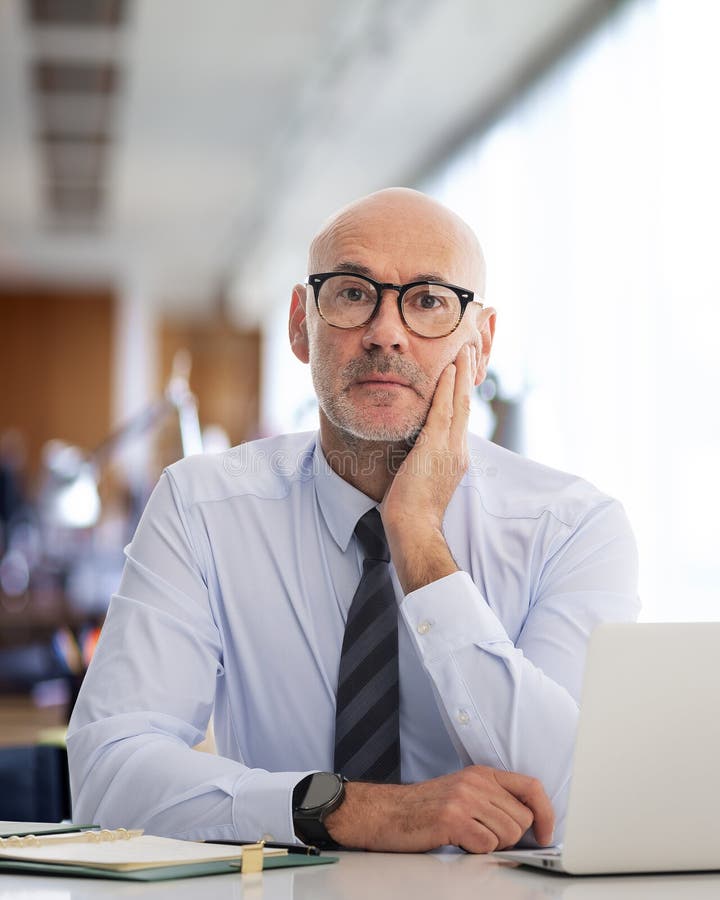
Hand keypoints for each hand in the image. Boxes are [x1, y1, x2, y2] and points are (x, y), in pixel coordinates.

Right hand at [325, 765, 554, 852]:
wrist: (386, 812)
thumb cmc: (423, 809)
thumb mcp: (462, 793)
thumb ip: (492, 801)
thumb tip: (528, 826)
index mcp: (481, 774)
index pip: (530, 787)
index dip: (545, 813)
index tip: (544, 834)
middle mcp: (475, 782)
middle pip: (521, 819)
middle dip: (509, 837)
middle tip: (484, 838)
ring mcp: (464, 798)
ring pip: (507, 834)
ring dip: (492, 846)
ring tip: (467, 839)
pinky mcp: (452, 818)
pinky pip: (486, 846)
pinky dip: (476, 852)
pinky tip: (457, 843)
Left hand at [381, 342, 476, 592]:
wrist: (413, 528)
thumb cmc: (410, 511)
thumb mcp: (419, 478)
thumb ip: (421, 459)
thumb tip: (412, 448)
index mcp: (455, 457)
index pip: (460, 417)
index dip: (462, 391)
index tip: (461, 370)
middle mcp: (458, 450)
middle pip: (466, 404)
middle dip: (467, 376)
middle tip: (469, 348)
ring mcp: (449, 448)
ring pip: (459, 402)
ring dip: (461, 373)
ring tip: (463, 348)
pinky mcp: (436, 448)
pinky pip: (443, 411)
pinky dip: (447, 388)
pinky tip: (448, 368)